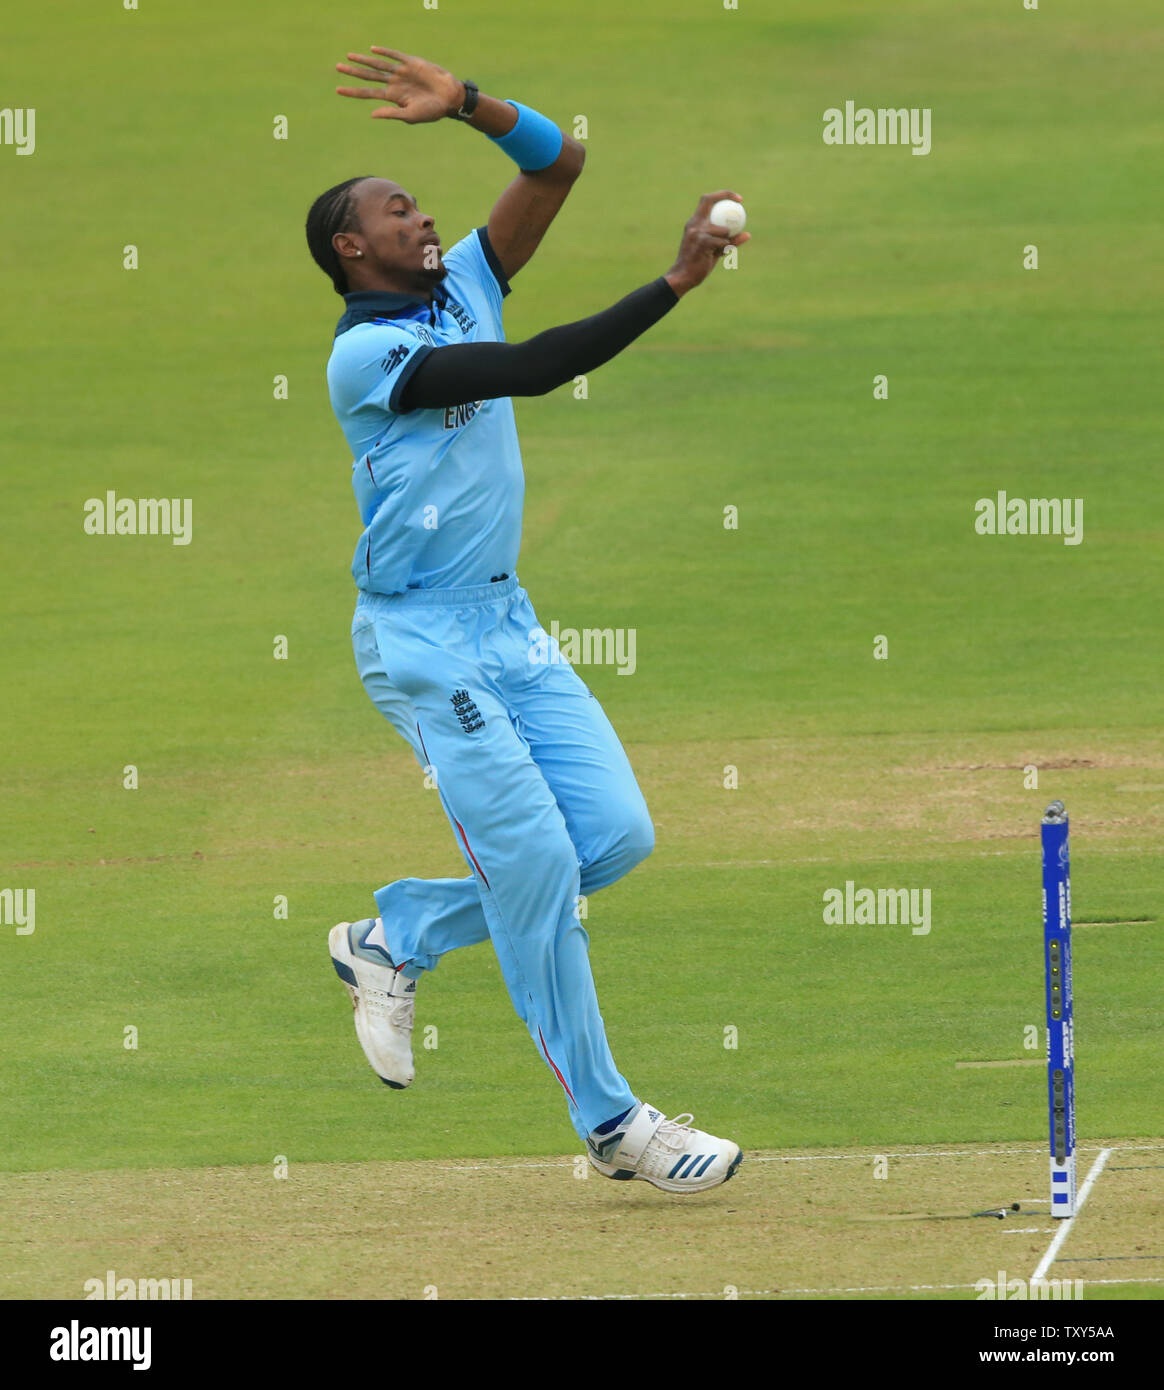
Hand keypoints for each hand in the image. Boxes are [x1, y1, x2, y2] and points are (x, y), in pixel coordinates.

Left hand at [335, 46, 462, 122]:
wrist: (449, 98)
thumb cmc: (432, 111)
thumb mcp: (410, 116)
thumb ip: (391, 113)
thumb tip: (371, 114)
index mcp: (393, 97)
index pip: (368, 93)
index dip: (353, 91)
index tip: (338, 90)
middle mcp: (394, 83)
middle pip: (369, 77)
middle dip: (353, 72)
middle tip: (337, 67)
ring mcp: (402, 72)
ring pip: (378, 65)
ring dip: (364, 61)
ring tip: (349, 57)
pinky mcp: (411, 63)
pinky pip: (395, 56)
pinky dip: (384, 53)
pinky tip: (373, 50)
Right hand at [664, 191, 750, 296]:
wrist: (683, 276)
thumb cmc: (698, 264)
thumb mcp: (715, 250)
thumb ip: (729, 241)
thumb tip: (747, 234)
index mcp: (694, 222)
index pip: (706, 200)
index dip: (722, 195)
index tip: (737, 199)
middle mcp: (694, 224)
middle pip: (709, 201)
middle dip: (725, 195)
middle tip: (740, 202)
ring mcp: (697, 232)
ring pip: (723, 229)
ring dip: (728, 239)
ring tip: (724, 248)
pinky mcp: (702, 242)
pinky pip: (722, 242)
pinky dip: (725, 247)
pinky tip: (723, 252)